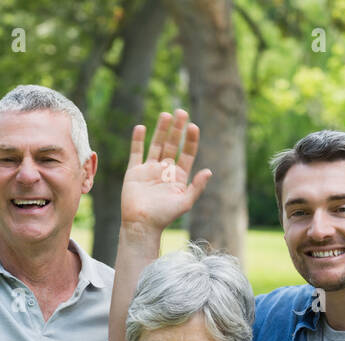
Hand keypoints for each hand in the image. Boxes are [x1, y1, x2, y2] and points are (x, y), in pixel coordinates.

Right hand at [121, 110, 211, 232]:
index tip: (193, 127)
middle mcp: (165, 170)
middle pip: (172, 144)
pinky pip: (136, 152)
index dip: (190, 140)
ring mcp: (149, 170)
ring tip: (166, 114)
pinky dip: (138, 140)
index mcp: (179, 176)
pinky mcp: (134, 172)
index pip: (187, 153)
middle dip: (177, 129)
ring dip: (161, 129)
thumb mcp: (185, 202)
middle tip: (181, 112)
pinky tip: (141, 128)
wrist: (141, 224)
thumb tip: (209, 171)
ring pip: (156, 144)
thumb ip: (197, 187)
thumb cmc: (164, 216)